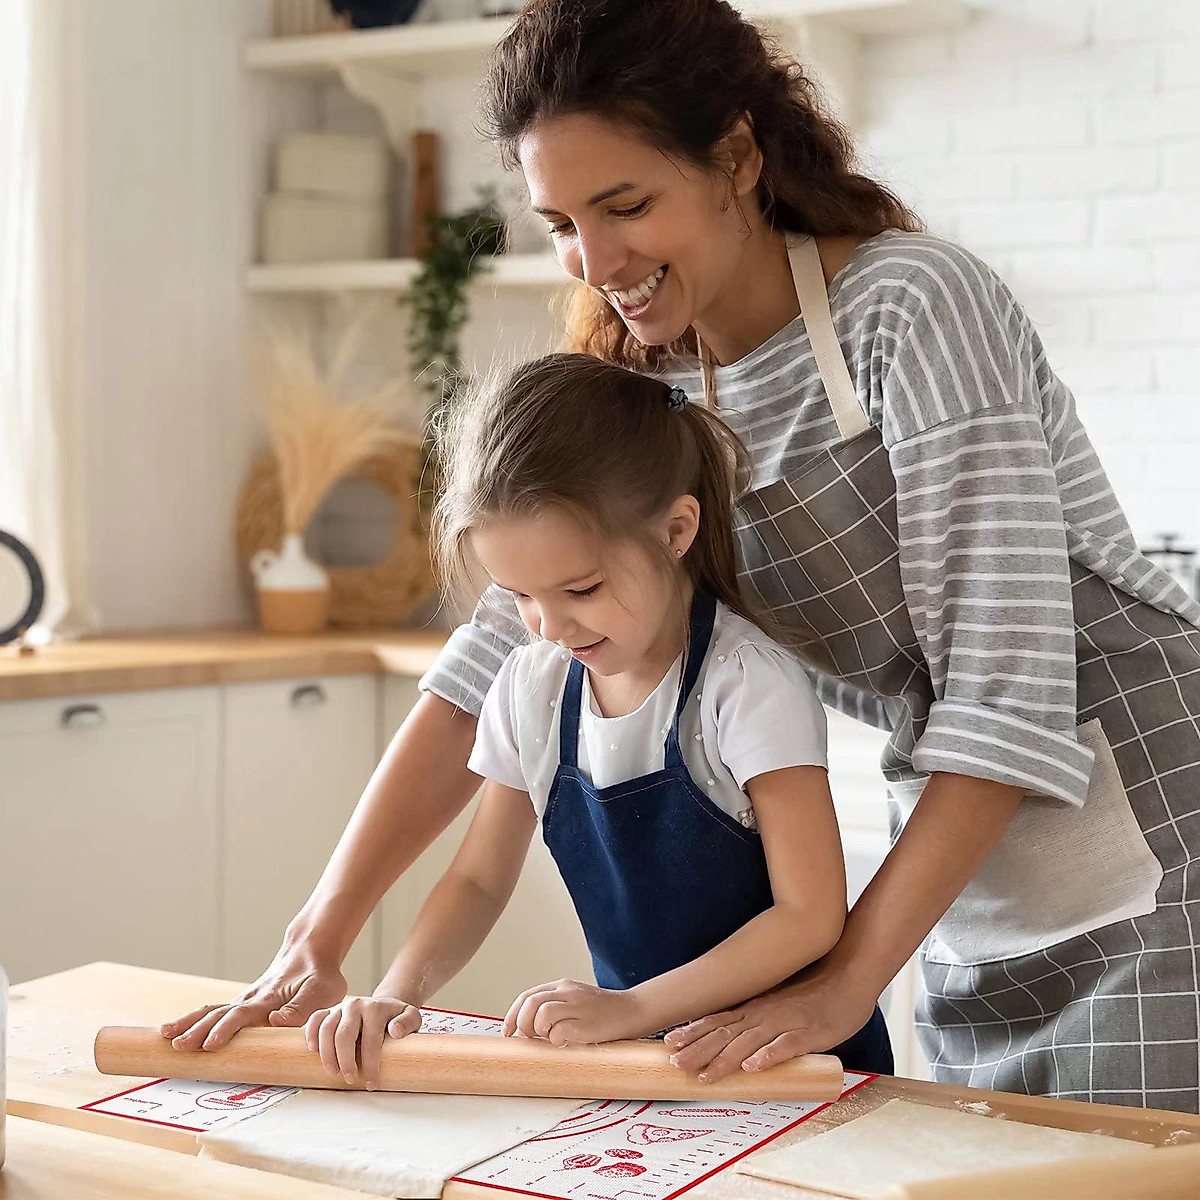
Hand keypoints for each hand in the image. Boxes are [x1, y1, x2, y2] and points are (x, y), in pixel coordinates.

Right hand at [159, 946, 347, 1051]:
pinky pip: (215, 1010)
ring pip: (212, 1010)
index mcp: (269, 999)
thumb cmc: (320, 975)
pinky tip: (178, 1029)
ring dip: (189, 1023)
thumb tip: (275, 1021)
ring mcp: (245, 1000)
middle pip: (219, 1014)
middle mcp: (251, 999)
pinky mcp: (244, 1004)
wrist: (311, 952)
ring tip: (164, 1035)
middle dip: (197, 1031)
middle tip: (177, 1046)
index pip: (243, 1015)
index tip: (210, 1045)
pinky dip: (195, 1018)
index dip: (226, 1030)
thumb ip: (302, 1007)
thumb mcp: (323, 992)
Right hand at [304, 995, 421, 1089]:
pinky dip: (311, 1034)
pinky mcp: (330, 1011)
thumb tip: (395, 1031)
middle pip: (344, 1034)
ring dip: (327, 1053)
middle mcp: (356, 1005)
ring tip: (333, 1072)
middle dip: (345, 1061)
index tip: (371, 1083)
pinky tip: (313, 1051)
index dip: (370, 1064)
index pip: (370, 1039)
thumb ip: (408, 1022)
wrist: (385, 1007)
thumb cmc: (397, 1019)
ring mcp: (341, 1007)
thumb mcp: (412, 1017)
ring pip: (326, 1028)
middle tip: (350, 1079)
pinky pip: (315, 1019)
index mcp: (376, 1008)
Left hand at [503, 979, 644, 1046]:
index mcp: (562, 986)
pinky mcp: (586, 1025)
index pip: (527, 996)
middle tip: (529, 1037)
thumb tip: (528, 1028)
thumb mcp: (575, 1001)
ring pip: (542, 1013)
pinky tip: (565, 1042)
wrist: (634, 1010)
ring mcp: (577, 1007)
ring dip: (539, 1030)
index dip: (512, 1015)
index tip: (508, 1032)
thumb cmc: (603, 1011)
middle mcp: (568, 992)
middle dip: (522, 1023)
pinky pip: (559, 1032)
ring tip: (550, 1037)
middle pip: (530, 1003)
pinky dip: (556, 1040)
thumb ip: (554, 1007)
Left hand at [663, 961, 876, 1082]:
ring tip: (705, 1075)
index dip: (693, 1032)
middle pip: (726, 1033)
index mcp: (756, 1007)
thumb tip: (737, 1033)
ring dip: (726, 1059)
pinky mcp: (810, 1032)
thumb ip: (759, 1016)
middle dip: (699, 1050)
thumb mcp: (779, 1001)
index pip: (718, 1020)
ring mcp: (786, 1022)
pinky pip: (786, 1045)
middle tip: (675, 1063)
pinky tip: (753, 1067)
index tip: (669, 1043)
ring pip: (749, 1042)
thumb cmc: (815, 990)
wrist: (849, 972)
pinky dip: (768, 1056)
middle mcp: (765, 1013)